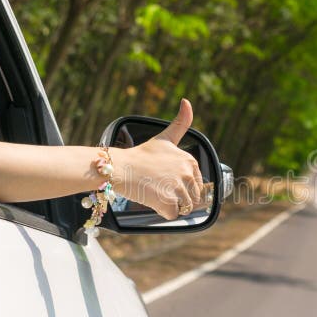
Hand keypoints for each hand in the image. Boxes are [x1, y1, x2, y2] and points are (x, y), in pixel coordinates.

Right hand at [112, 99, 203, 219]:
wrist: (119, 167)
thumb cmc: (140, 155)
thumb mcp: (164, 138)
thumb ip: (181, 123)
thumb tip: (187, 101)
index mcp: (190, 160)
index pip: (196, 184)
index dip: (181, 185)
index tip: (165, 179)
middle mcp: (187, 172)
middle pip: (191, 197)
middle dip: (177, 197)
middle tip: (159, 187)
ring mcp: (178, 187)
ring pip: (183, 207)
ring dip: (170, 205)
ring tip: (155, 192)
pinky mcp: (168, 201)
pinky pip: (173, 215)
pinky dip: (163, 212)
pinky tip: (152, 200)